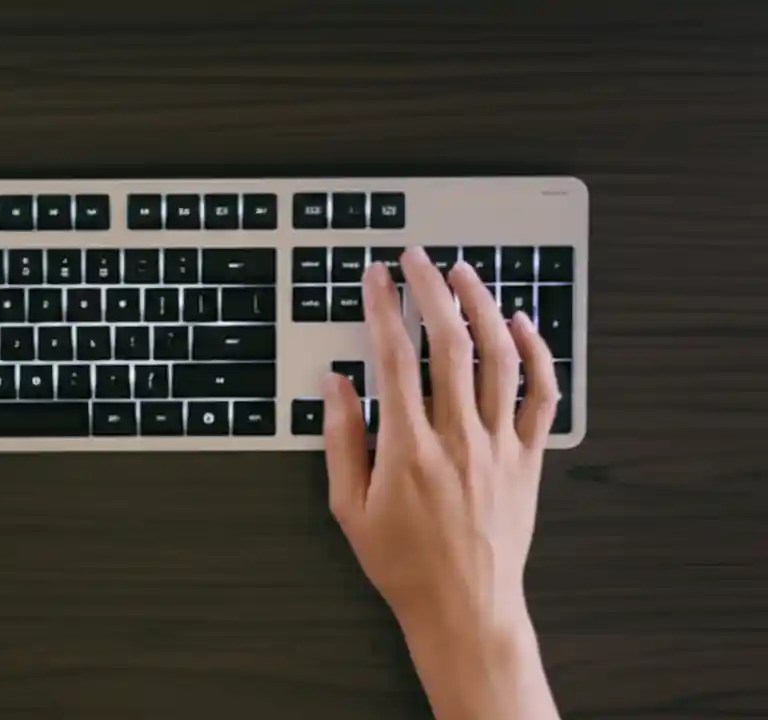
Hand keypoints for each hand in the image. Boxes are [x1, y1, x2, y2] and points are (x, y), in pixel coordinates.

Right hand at [322, 247, 560, 719]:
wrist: (464, 608)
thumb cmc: (403, 564)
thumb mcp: (349, 508)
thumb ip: (342, 440)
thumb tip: (336, 385)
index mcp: (407, 450)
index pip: (393, 358)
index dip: (383, 308)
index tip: (376, 278)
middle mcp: (457, 439)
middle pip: (448, 344)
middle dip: (430, 290)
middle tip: (416, 260)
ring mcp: (499, 446)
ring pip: (498, 358)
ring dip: (481, 307)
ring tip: (464, 274)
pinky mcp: (527, 458)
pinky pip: (541, 394)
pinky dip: (536, 352)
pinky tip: (521, 323)